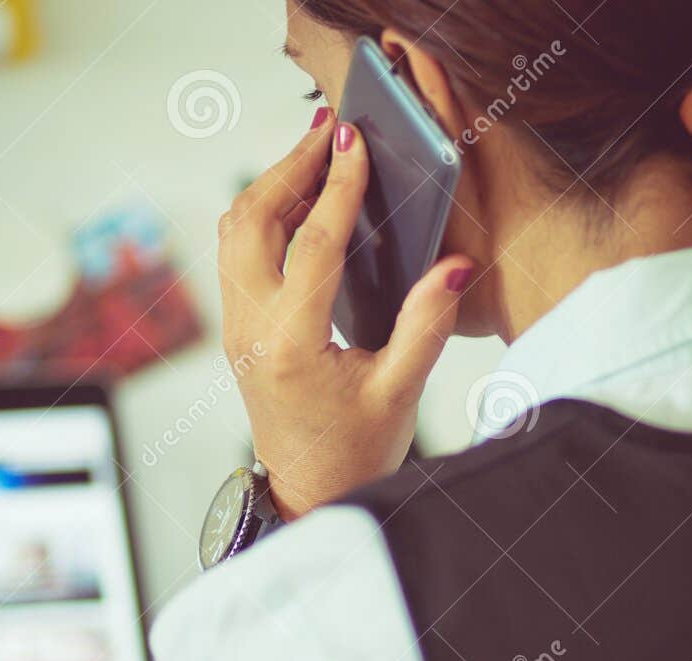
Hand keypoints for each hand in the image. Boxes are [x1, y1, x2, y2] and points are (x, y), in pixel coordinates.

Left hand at [217, 113, 472, 519]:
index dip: (337, 186)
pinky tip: (300, 202)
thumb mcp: (401, 393)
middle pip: (252, 219)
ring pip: (235, 231)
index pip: (313, 244)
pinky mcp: (237, 330)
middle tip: (332, 133)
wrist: (309, 496)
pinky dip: (262, 215)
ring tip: (317, 156)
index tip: (355, 142)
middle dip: (290, 167)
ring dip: (271, 186)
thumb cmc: (355, 455)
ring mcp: (236, 329)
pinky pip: (236, 253)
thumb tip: (456, 265)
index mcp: (293, 344)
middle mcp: (251, 331)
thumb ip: (426, 324)